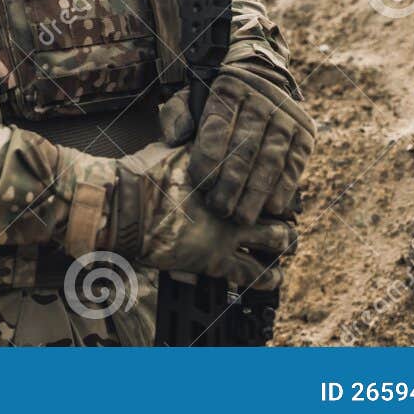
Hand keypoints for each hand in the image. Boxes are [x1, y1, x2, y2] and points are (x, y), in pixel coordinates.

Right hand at [115, 142, 295, 287]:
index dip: (273, 181)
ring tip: (287, 246)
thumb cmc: (143, 178)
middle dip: (286, 212)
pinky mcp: (216, 261)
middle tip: (288, 216)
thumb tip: (205, 135)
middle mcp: (233, 201)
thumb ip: (200, 148)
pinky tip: (274, 278)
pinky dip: (268, 278)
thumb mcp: (175, 150)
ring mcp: (227, 232)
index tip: (277, 185)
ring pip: (274, 241)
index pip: (263, 175)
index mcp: (226, 173)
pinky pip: (253, 274)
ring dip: (284, 243)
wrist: (125, 208)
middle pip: (277, 206)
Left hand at [162, 65, 314, 224]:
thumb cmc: (217, 105)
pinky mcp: (306, 133)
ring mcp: (287, 115)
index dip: (210, 158)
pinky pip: (294, 164)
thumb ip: (176, 116)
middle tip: (219, 209)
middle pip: (246, 146)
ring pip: (271, 158)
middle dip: (231, 183)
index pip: (218, 125)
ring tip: (241, 217)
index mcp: (230, 87)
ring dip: (256, 191)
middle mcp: (262, 97)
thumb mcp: (190, 100)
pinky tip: (271, 208)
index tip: (202, 185)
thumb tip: (174, 138)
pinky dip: (283, 188)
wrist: (260, 87)